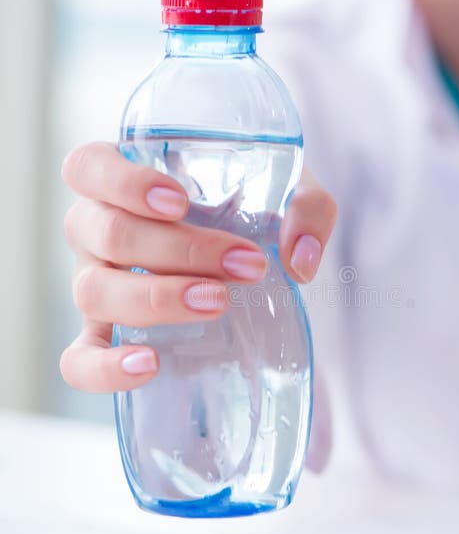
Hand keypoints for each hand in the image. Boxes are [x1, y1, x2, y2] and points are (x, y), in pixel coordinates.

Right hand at [60, 141, 336, 393]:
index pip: (89, 167)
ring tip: (218, 303)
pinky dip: (105, 367)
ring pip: (94, 291)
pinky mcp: (102, 338)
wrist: (244, 268)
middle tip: (246, 264)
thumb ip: (305, 209)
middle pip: (105, 232)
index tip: (180, 201)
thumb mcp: (285, 195)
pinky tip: (149, 365)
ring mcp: (93, 285)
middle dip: (180, 250)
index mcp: (120, 181)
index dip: (123, 181)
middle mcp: (95, 230)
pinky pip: (78, 360)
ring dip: (158, 298)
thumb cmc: (249, 214)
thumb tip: (300, 259)